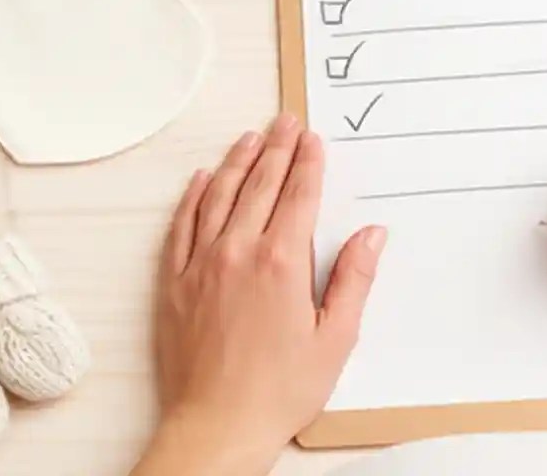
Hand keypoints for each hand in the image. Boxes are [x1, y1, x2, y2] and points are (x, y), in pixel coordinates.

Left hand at [136, 115, 385, 474]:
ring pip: (219, 196)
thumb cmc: (278, 390)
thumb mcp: (335, 338)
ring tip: (250, 137)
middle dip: (277, 148)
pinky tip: (204, 179)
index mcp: (282, 263)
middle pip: (260, 184)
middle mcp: (238, 253)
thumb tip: (372, 236)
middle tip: (285, 122)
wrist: (217, 425)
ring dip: (238, 161)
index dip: (308, 162)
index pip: (298, 195)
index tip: (312, 140)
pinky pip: (182, 226)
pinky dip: (194, 197)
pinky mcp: (174, 284)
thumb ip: (354, 279)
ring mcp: (201, 265)